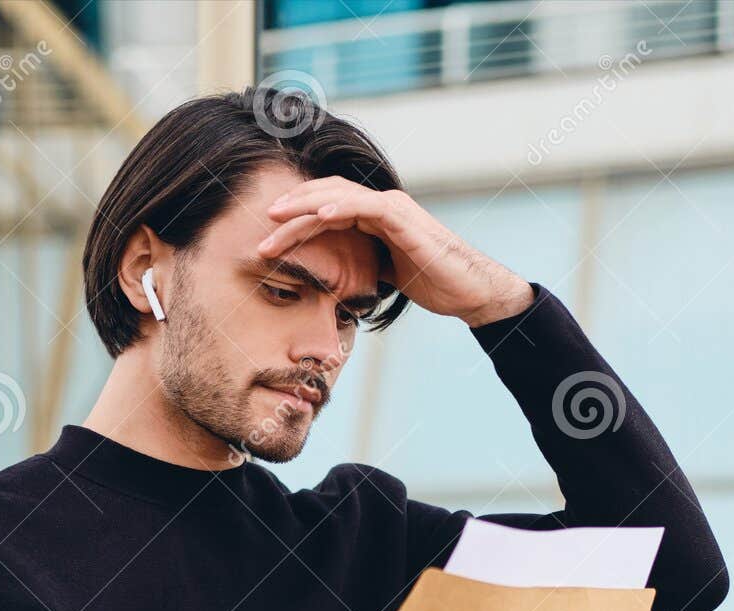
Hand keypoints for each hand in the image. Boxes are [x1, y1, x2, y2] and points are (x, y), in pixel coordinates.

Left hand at [260, 177, 533, 326]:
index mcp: (376, 217)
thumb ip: (364, 264)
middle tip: (262, 226)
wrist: (471, 290)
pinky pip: (367, 206)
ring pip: (339, 196)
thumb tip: (338, 276)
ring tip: (277, 218)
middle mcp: (382, 205)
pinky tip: (319, 215)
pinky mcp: (404, 219)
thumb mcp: (387, 273)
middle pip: (326, 197)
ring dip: (305, 206)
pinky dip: (341, 207)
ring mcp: (393, 208)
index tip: (270, 238)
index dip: (297, 220)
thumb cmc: (434, 282)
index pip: (327, 210)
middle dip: (292, 210)